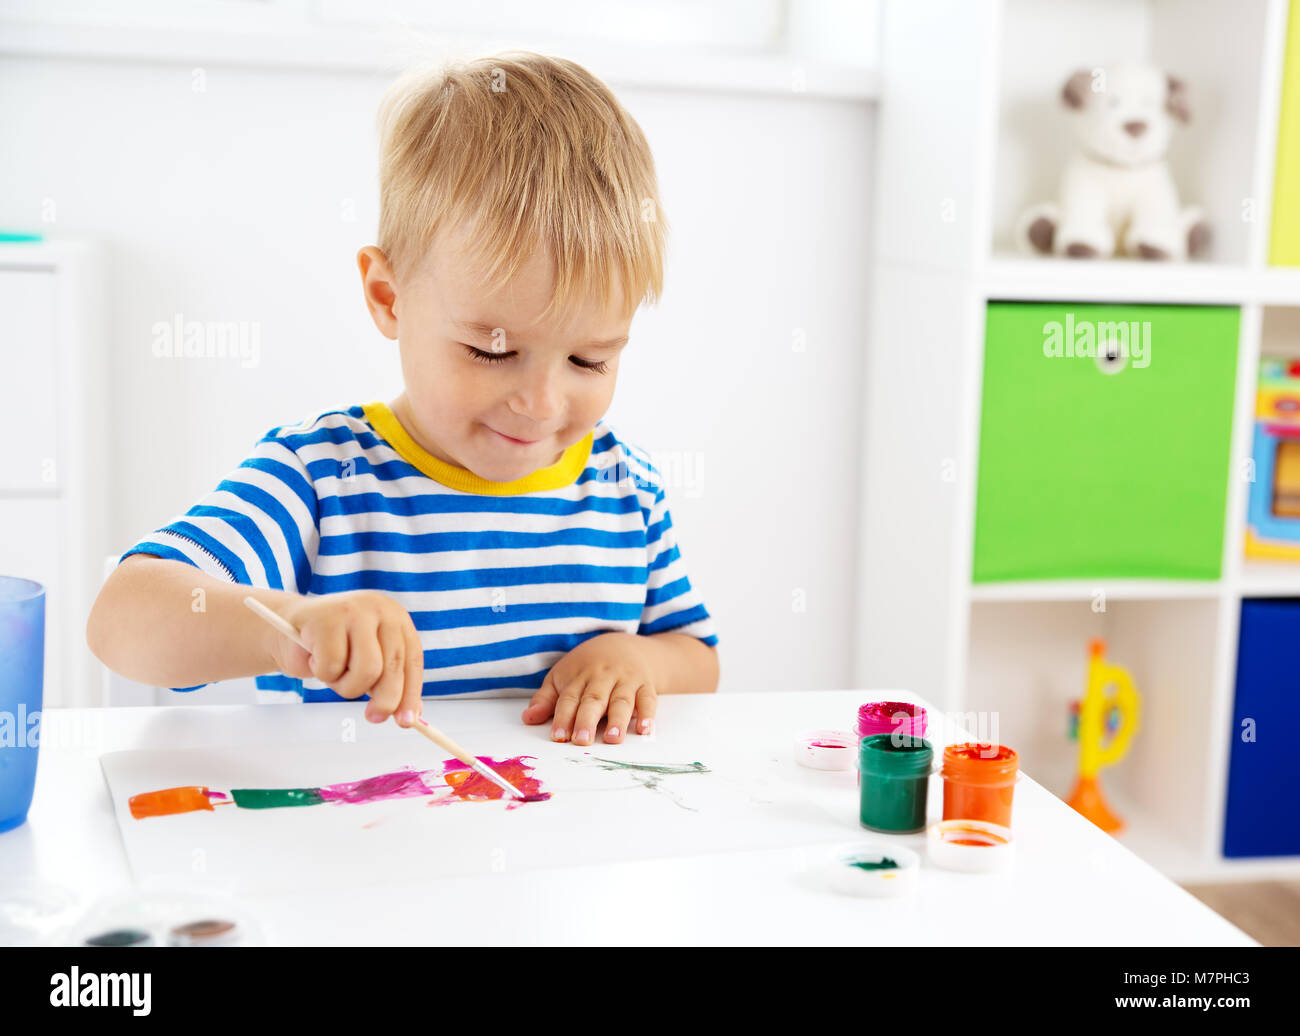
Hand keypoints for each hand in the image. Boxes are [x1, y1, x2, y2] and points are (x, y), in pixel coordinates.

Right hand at [264, 591, 424, 726]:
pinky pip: (333, 666)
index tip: (406, 720)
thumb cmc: (332, 649)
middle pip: (392, 666)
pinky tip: (315, 658)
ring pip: (367, 670)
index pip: (411, 659)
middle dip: (385, 700)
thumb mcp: (368, 663)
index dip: (410, 693)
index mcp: (395, 617)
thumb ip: (390, 683)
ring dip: (348, 686)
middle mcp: (379, 608)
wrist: (287, 630)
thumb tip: (410, 715)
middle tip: (374, 717)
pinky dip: (323, 673)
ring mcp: (352, 611)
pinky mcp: (325, 620)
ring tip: (334, 674)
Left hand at [522, 632, 656, 744]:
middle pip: (594, 699)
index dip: (563, 717)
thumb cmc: (587, 666)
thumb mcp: (563, 676)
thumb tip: (528, 718)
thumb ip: (546, 699)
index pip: (569, 698)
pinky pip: (648, 699)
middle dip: (587, 720)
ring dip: (618, 719)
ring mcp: (625, 680)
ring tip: (613, 738)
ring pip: (621, 700)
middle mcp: (602, 677)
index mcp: (578, 675)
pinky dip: (648, 714)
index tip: (558, 737)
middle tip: (582, 740)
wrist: (624, 644)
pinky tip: (645, 729)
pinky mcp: (645, 685)